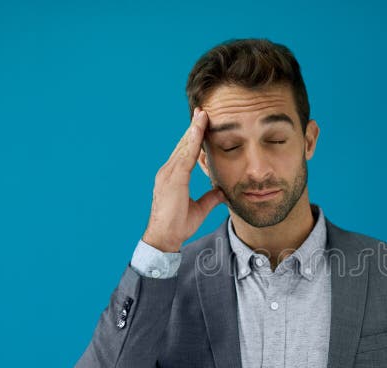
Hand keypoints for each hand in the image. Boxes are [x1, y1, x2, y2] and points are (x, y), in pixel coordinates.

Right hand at [142, 107, 225, 252]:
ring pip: (184, 148)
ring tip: (202, 115)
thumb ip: (211, 198)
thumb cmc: (177, 225)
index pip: (186, 153)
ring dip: (194, 130)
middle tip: (202, 111)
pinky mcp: (172, 180)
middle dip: (193, 128)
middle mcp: (168, 172)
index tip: (201, 123)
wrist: (164, 237)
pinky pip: (184, 158)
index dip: (194, 137)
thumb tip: (222, 191)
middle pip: (183, 145)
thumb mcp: (200, 209)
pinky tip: (198, 132)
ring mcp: (168, 174)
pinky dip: (191, 143)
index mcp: (174, 177)